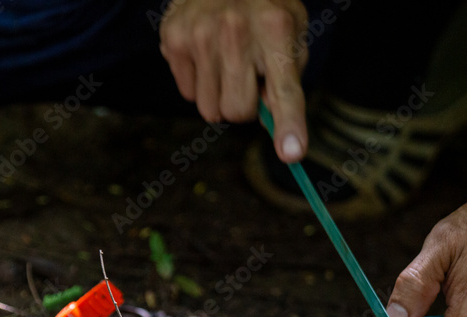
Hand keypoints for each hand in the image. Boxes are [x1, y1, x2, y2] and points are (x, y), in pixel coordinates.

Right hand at [159, 0, 308, 161]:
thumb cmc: (263, 10)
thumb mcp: (290, 32)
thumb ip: (285, 79)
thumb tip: (270, 125)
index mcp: (276, 28)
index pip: (284, 89)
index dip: (289, 124)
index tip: (292, 153)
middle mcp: (236, 31)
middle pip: (238, 112)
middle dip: (243, 105)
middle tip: (246, 77)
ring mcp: (201, 35)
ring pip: (210, 110)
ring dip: (218, 97)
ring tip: (223, 61)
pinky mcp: (174, 39)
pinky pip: (187, 94)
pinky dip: (197, 83)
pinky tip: (204, 54)